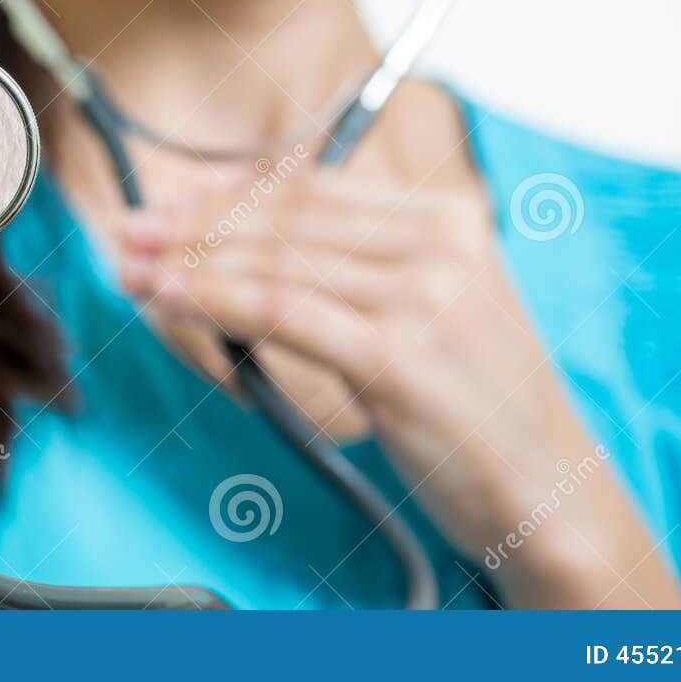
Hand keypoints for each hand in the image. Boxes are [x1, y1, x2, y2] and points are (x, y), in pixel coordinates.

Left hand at [117, 167, 680, 608]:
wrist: (547, 495)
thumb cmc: (479, 410)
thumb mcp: (436, 310)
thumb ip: (362, 266)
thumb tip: (253, 241)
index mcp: (449, 218)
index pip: (315, 186)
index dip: (230, 190)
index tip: (173, 201)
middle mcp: (440, 245)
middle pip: (286, 217)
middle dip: (195, 222)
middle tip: (133, 231)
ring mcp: (423, 298)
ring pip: (274, 261)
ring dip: (189, 261)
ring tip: (134, 267)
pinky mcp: (398, 357)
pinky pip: (280, 312)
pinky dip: (213, 300)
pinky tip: (170, 297)